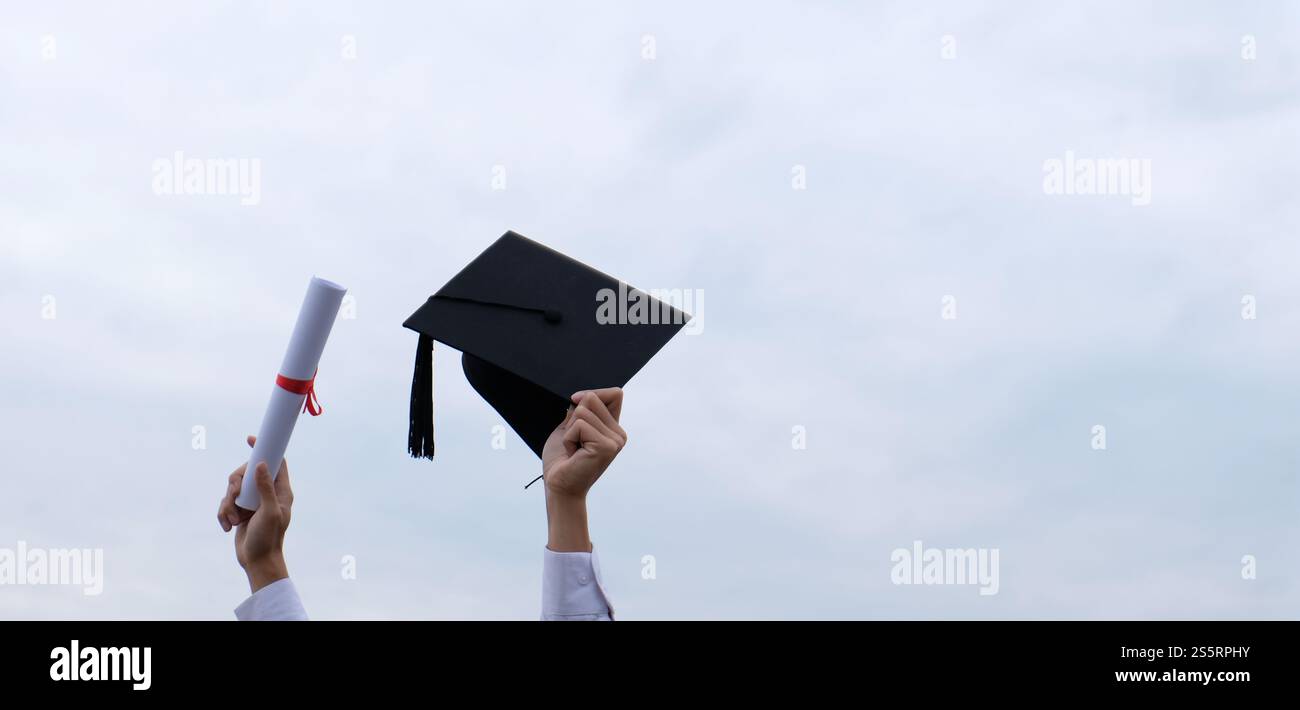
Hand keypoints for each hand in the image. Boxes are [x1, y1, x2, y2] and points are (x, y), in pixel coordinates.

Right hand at [217, 435, 293, 592]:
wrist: (257, 561)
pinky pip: (226, 504)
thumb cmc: (269, 538)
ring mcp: (252, 502)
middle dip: (235, 484)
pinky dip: (223, 514)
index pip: (276, 463)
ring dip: (228, 504)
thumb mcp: (269, 512)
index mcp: (280, 491)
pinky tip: (228, 527)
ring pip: (232, 489)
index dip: (265, 449)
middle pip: (245, 473)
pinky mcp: (240, 511)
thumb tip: (260, 464)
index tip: (251, 439)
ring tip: (234, 520)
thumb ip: (265, 489)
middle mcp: (266, 494)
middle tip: (234, 495)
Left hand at [541, 388, 626, 551]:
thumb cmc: (563, 460)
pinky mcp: (606, 447)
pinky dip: (569, 438)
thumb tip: (583, 396)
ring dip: (569, 430)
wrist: (559, 487)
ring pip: (584, 411)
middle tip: (574, 441)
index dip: (593, 394)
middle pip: (593, 398)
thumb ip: (581, 410)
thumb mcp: (570, 427)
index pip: (614, 393)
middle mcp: (619, 435)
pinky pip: (580, 425)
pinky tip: (573, 454)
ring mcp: (615, 441)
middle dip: (574, 417)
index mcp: (614, 428)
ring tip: (573, 449)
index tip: (575, 407)